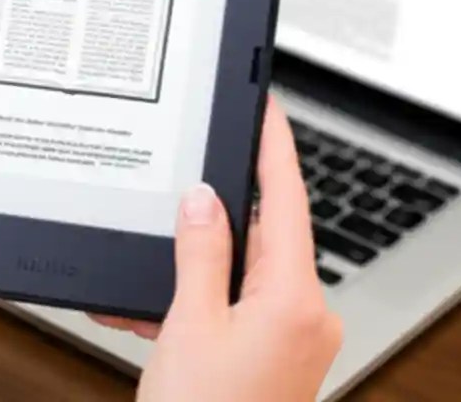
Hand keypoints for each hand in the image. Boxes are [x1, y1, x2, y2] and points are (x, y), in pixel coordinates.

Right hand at [93, 100, 341, 401]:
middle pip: (266, 232)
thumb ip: (199, 252)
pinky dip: (199, 299)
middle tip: (186, 180)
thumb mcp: (188, 326)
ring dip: (198, 264)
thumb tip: (205, 198)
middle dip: (219, 210)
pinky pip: (237, 305)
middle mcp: (306, 315)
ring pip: (244, 271)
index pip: (286, 198)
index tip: (265, 105)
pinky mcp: (276, 355)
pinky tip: (158, 307)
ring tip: (154, 273)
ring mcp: (294, 338)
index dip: (273, 146)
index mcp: (294, 299)